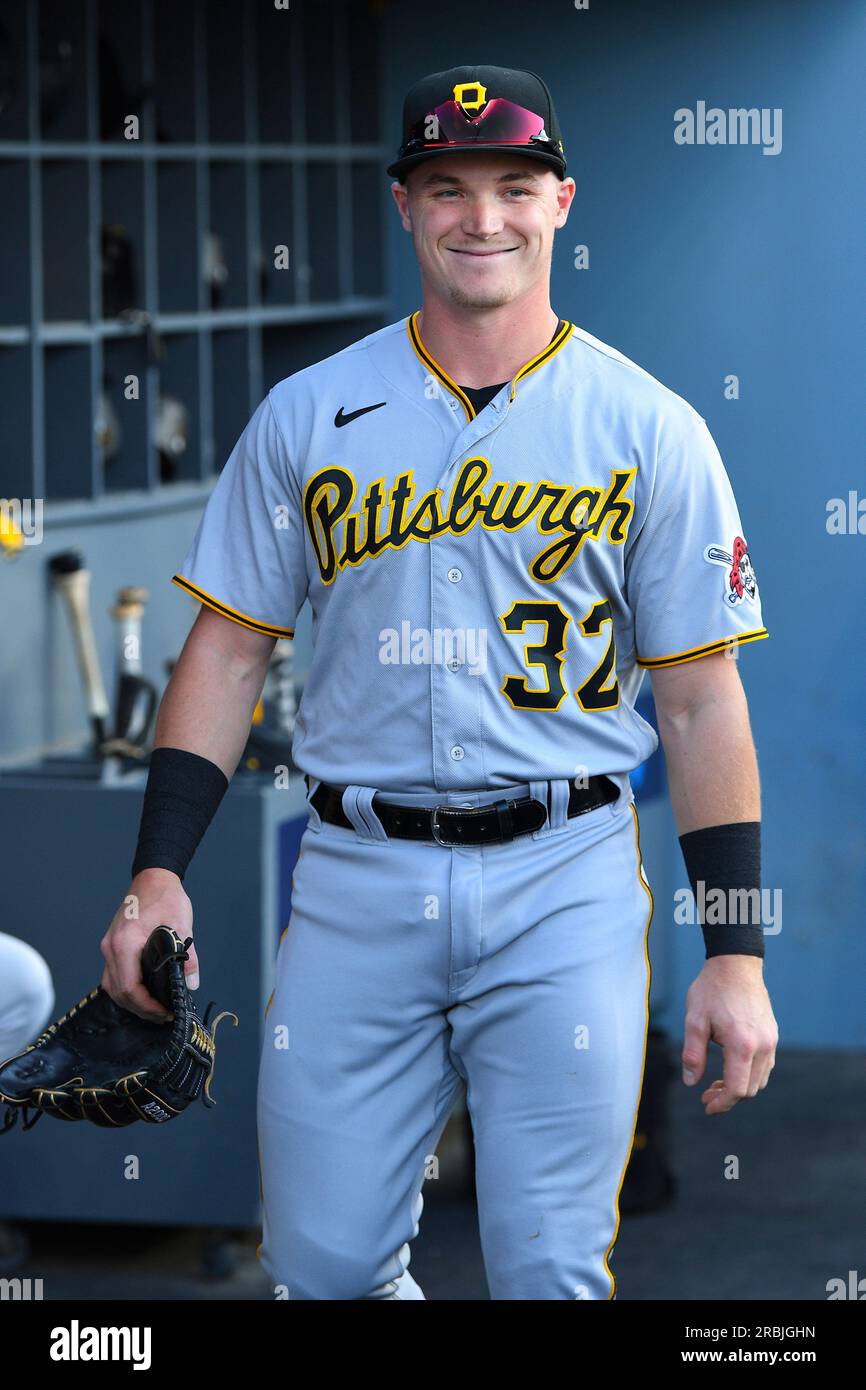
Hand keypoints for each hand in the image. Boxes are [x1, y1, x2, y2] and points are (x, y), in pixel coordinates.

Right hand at [101, 868, 195, 1021]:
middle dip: (139, 1008)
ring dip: (130, 1001)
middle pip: (117, 991)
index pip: (130, 987)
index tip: (165, 1011)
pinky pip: (112, 975)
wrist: (152, 877)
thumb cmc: (165, 896)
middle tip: (163, 1015)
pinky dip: (125, 988)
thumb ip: (187, 957)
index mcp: (126, 942)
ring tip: (154, 1008)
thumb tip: (191, 984)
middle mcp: (111, 947)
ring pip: (111, 986)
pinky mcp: (112, 945)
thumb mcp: (182, 925)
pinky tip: (143, 993)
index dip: (147, 1005)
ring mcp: (109, 946)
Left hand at [682, 955, 777, 1114]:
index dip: (722, 1103)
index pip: (737, 1089)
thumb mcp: (694, 1020)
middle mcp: (763, 1046)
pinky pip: (766, 1066)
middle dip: (728, 1097)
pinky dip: (750, 1074)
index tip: (707, 1105)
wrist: (736, 964)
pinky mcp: (773, 1035)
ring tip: (717, 1082)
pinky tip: (731, 1067)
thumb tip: (691, 1082)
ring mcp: (771, 1040)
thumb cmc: (712, 990)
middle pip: (750, 1089)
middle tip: (706, 1094)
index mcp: (742, 1044)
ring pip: (760, 1080)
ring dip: (740, 1087)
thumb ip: (692, 1054)